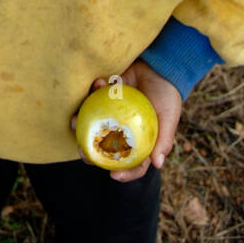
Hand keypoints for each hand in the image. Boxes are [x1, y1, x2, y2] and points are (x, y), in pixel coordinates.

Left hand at [70, 60, 181, 181]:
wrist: (160, 66)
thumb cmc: (167, 94)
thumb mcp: (170, 116)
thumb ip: (164, 139)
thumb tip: (157, 164)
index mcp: (140, 142)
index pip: (133, 164)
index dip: (124, 173)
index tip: (113, 176)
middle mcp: (122, 131)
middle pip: (105, 150)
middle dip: (90, 154)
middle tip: (83, 152)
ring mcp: (111, 115)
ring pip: (92, 126)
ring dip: (80, 124)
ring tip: (73, 120)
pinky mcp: (104, 97)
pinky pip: (93, 98)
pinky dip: (91, 91)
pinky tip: (96, 83)